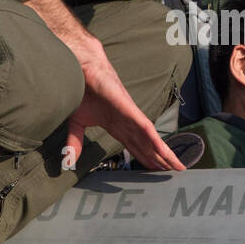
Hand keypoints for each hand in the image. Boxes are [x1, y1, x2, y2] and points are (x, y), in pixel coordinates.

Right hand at [64, 51, 185, 171]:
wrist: (82, 70)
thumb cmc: (82, 91)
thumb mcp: (77, 124)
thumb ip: (75, 143)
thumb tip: (68, 161)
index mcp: (117, 126)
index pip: (135, 147)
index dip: (145, 159)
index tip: (155, 171)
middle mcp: (127, 123)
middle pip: (146, 146)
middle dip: (159, 160)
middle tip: (173, 173)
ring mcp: (130, 117)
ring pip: (151, 140)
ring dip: (163, 154)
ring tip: (176, 166)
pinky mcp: (130, 110)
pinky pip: (145, 128)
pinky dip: (155, 141)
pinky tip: (165, 152)